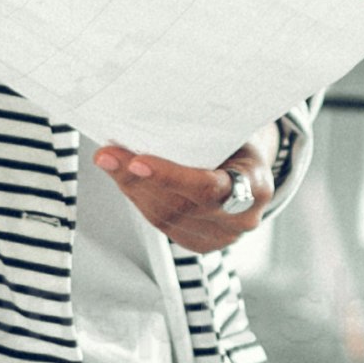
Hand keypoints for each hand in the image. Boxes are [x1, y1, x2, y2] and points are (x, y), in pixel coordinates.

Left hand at [94, 136, 281, 253]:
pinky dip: (141, 200)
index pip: (208, 187)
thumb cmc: (241, 146)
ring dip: (132, 189)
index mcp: (256, 187)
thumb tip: (148, 119)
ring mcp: (221, 236)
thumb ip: (202, 132)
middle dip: (137, 179)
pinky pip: (163, 225)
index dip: (169, 177)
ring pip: (165, 217)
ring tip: (111, 163)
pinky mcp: (201, 244)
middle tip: (108, 156)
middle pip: (179, 204)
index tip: (137, 161)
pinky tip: (128, 180)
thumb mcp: (233, 132)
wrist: (254, 173)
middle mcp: (241, 218)